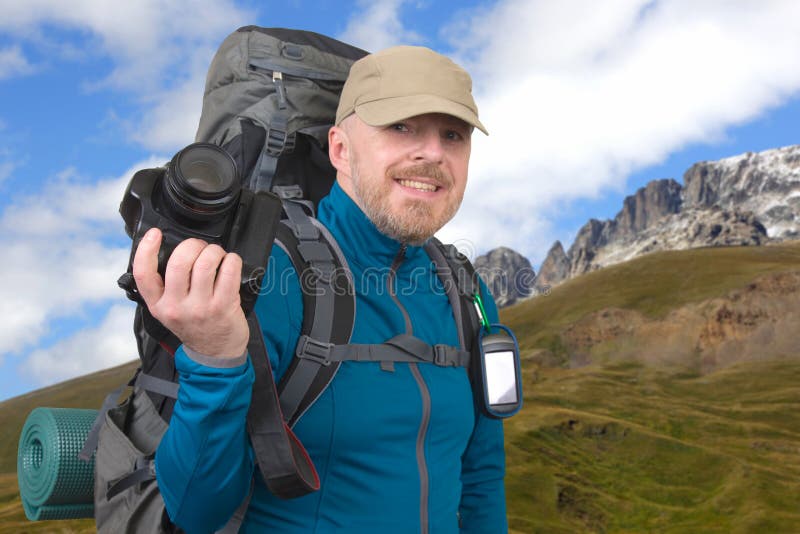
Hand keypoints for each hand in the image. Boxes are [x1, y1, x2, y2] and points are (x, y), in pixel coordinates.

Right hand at [132, 228, 248, 357]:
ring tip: (217, 255)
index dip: (146, 249)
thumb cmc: (195, 326)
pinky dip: (232, 260)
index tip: (154, 234)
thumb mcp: (170, 311)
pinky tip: (230, 263)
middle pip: (179, 262)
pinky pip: (229, 271)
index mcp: (158, 305)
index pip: (143, 274)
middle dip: (193, 245)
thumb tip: (171, 252)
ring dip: (214, 251)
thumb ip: (166, 286)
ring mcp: (200, 307)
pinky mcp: (223, 306)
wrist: (216, 353)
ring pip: (205, 263)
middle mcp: (176, 306)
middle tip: (200, 247)